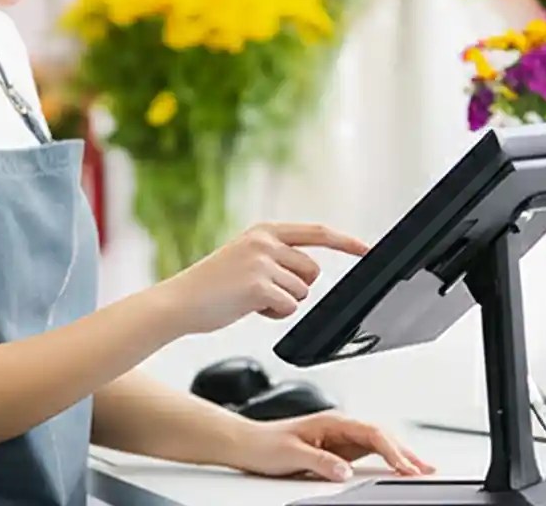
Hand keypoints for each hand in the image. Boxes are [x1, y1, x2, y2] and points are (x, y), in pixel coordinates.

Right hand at [154, 223, 368, 334]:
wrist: (178, 302)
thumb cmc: (210, 287)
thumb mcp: (244, 258)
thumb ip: (275, 257)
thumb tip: (310, 272)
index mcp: (263, 231)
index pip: (317, 232)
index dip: (345, 241)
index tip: (366, 249)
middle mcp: (264, 242)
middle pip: (313, 270)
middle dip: (296, 288)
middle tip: (263, 292)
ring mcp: (262, 262)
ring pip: (302, 292)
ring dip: (282, 303)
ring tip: (250, 300)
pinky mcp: (259, 285)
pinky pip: (289, 307)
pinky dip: (274, 314)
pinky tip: (248, 309)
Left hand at [229, 411, 434, 482]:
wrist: (247, 443)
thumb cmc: (265, 443)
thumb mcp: (292, 453)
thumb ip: (319, 461)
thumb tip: (344, 471)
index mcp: (331, 421)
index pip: (371, 434)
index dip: (391, 451)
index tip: (404, 467)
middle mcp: (339, 427)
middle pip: (381, 437)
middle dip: (405, 453)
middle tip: (426, 470)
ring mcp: (339, 439)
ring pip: (378, 445)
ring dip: (399, 457)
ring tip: (420, 469)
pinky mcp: (337, 451)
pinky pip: (368, 455)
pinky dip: (385, 462)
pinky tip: (396, 469)